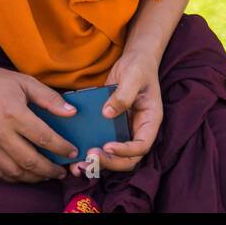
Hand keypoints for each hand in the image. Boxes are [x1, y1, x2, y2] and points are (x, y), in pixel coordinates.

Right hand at [0, 58, 79, 182]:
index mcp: (13, 113)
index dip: (61, 147)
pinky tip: (26, 174)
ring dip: (34, 177)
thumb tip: (72, 112)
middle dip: (50, 169)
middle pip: (30, 160)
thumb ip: (50, 98)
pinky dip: (15, 177)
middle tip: (63, 170)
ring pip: (15, 171)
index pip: (43, 137)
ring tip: (48, 174)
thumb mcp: (25, 82)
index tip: (72, 151)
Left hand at [68, 47, 161, 176]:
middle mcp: (138, 129)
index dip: (125, 151)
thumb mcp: (133, 76)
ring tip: (79, 165)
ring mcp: (124, 129)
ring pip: (115, 156)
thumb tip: (107, 114)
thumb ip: (123, 94)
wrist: (134, 60)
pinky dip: (91, 152)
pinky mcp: (111, 127)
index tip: (107, 146)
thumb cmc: (138, 67)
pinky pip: (103, 144)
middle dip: (110, 162)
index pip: (142, 146)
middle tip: (90, 158)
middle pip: (128, 158)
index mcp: (150, 121)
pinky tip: (75, 155)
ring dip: (98, 163)